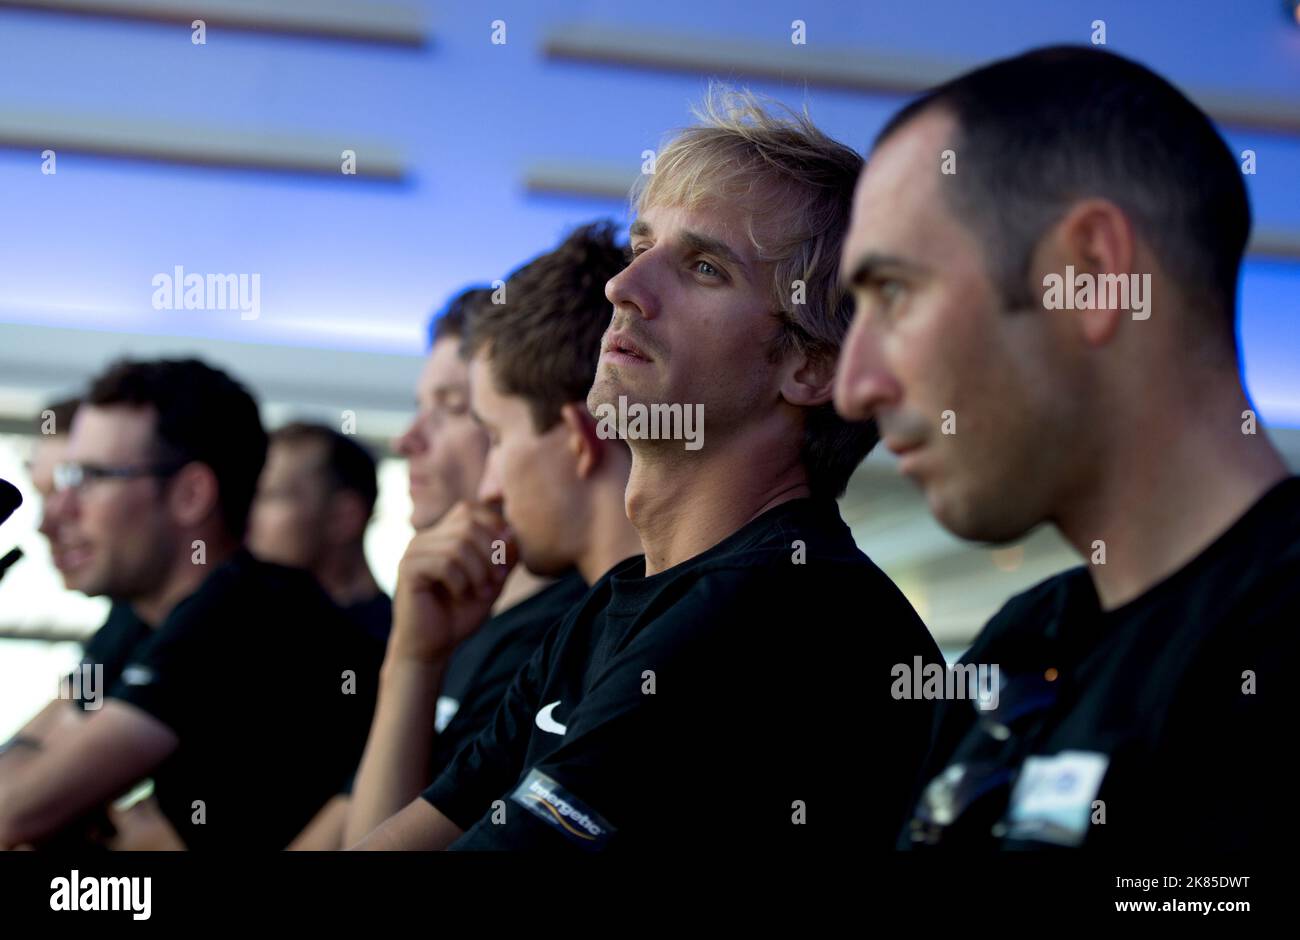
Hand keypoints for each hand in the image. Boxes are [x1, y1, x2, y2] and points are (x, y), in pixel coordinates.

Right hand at [390, 501, 516, 662]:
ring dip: (479, 571)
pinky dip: (461, 582)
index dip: (495, 529)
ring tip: (481, 592)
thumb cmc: (460, 613)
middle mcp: (426, 537)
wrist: (432, 647)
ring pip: (458, 544)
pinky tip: (460, 596)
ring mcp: (414, 551)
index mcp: (442, 535)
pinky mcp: (407, 569)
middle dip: (491, 553)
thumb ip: (504, 554)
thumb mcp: (492, 580)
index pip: (471, 509)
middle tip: (497, 580)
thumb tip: (513, 531)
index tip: (505, 562)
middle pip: (468, 524)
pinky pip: (444, 564)